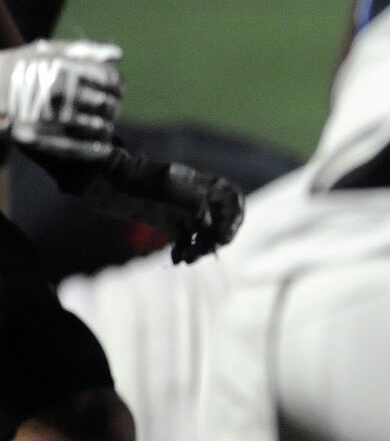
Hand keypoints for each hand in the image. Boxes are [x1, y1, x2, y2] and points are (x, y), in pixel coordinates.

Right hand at [3, 39, 124, 161]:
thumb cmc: (19, 66)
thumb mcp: (46, 51)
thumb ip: (84, 51)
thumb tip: (119, 55)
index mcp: (66, 68)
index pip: (110, 79)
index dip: (119, 86)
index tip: (118, 91)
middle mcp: (62, 90)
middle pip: (107, 104)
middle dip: (112, 108)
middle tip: (109, 110)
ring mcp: (52, 113)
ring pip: (98, 126)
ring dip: (105, 128)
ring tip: (102, 127)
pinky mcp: (42, 134)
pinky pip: (82, 146)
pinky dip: (97, 149)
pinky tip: (103, 148)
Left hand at [79, 151, 246, 261]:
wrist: (102, 182)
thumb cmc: (134, 180)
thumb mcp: (167, 188)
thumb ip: (194, 204)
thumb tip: (210, 226)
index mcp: (200, 182)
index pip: (233, 198)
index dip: (235, 218)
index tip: (223, 236)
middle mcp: (195, 195)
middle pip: (220, 220)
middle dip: (214, 239)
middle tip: (202, 253)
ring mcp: (181, 208)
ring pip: (203, 232)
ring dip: (200, 248)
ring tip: (187, 259)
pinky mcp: (166, 221)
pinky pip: (184, 238)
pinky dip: (184, 249)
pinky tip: (176, 259)